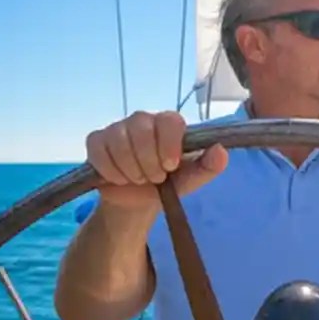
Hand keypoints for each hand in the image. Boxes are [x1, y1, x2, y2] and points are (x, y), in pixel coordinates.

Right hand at [85, 111, 227, 209]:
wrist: (141, 199)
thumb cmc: (171, 183)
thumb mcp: (193, 178)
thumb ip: (210, 165)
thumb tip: (221, 151)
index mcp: (169, 124)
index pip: (169, 120)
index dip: (168, 144)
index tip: (170, 166)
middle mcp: (143, 120)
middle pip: (141, 128)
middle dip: (148, 161)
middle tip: (156, 178)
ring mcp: (118, 128)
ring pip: (119, 140)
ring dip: (130, 168)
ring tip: (140, 179)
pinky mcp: (97, 141)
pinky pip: (98, 150)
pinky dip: (110, 170)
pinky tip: (120, 178)